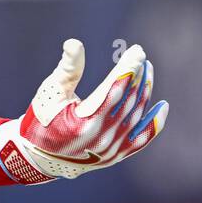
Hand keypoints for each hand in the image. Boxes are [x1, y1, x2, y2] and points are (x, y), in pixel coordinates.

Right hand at [0, 39, 168, 183]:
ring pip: (136, 115)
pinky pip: (142, 139)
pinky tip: (163, 105)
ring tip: (146, 70)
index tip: (137, 52)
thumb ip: (67, 69)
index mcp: (83, 121)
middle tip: (141, 55)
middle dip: (137, 75)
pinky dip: (154, 122)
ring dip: (144, 90)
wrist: (38, 159)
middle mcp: (101, 138)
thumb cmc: (42, 119)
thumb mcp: (50, 92)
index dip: (127, 69)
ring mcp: (111, 150)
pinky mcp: (115, 156)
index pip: (113, 90)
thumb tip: (74, 43)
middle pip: (128, 100)